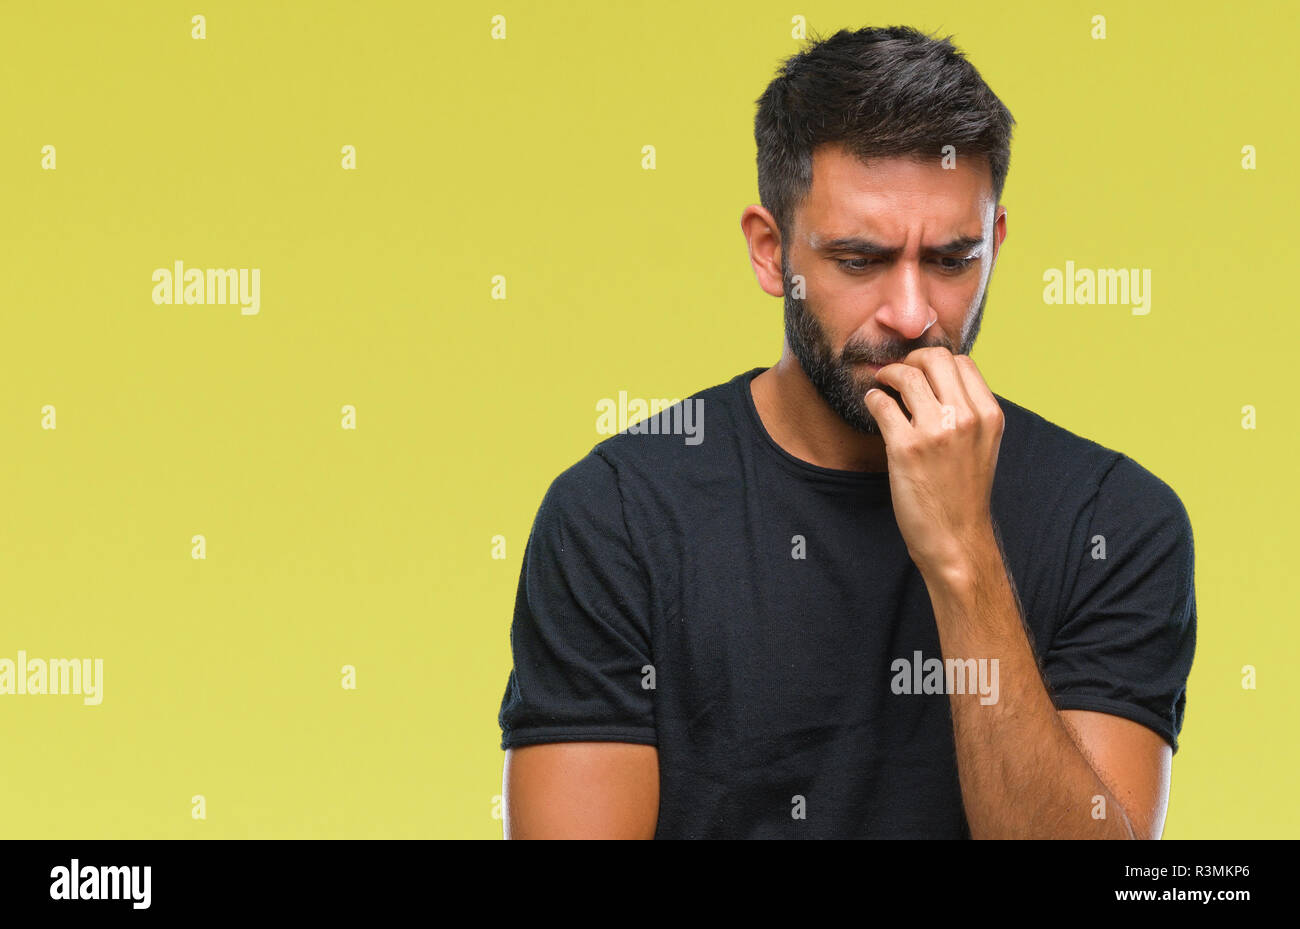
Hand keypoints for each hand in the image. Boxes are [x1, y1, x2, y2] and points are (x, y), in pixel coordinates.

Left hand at [864, 348, 1004, 580]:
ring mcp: (936, 431)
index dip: (936, 361)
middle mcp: (966, 417)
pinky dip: (873, 398)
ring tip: (882, 386)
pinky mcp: (906, 448)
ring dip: (887, 375)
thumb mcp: (982, 445)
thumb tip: (939, 381)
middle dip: (911, 359)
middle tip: (897, 374)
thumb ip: (969, 412)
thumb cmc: (963, 494)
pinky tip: (872, 405)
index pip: (961, 361)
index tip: (921, 372)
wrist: (956, 538)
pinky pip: (881, 403)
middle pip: (934, 358)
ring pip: (906, 374)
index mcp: (988, 415)